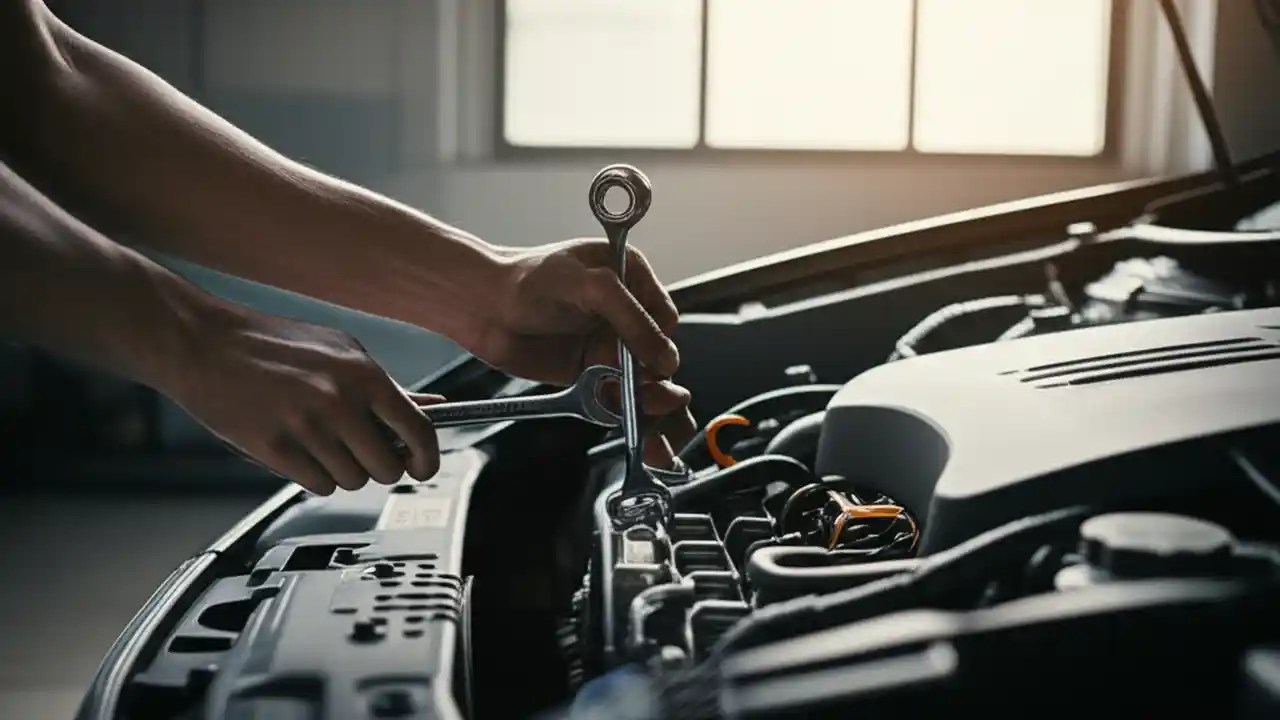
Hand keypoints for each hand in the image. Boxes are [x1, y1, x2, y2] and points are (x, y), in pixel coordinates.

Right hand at [160, 300, 442, 494]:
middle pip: (386, 468)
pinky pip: (318, 485)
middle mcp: (340, 403)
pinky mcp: (275, 450)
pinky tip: (301, 448)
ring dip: (344, 470)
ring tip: (322, 441)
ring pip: (353, 481)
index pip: (419, 430)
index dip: (428, 458)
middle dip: (380, 466)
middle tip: (363, 450)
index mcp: (364, 374)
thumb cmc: (273, 343)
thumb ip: (388, 385)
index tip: (424, 466)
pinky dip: (315, 475)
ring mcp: (307, 429)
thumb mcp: (341, 350)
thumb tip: (432, 407)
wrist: (205, 344)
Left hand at [465, 239, 696, 465]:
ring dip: (651, 406)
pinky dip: (629, 417)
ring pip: (643, 381)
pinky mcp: (590, 373)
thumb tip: (664, 357)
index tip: (653, 364)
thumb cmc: (527, 280)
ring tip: (652, 426)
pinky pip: (618, 398)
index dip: (660, 343)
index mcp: (630, 279)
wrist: (481, 307)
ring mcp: (606, 344)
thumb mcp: (590, 285)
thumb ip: (631, 319)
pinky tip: (643, 436)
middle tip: (653, 399)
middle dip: (659, 382)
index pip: (664, 319)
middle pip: (658, 355)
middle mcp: (623, 313)